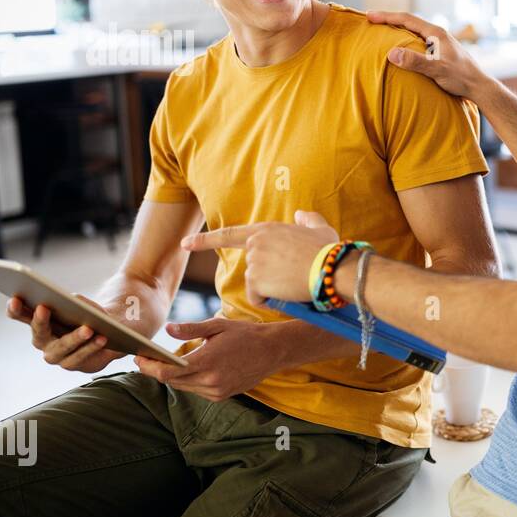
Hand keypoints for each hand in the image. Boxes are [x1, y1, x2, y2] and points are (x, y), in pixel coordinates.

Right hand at [7, 294, 124, 373]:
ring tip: (88, 329)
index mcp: (37, 321)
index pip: (19, 314)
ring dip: (75, 337)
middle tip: (43, 307)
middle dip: (40, 320)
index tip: (15, 298)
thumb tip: (72, 299)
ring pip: (62, 346)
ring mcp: (54, 354)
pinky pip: (80, 356)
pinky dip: (92, 347)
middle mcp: (41, 339)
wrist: (106, 336)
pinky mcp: (70, 364)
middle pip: (38, 332)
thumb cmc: (87, 316)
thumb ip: (74, 301)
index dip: (15, 308)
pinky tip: (101, 338)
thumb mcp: (82, 305)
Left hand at [134, 317, 290, 401]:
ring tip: (162, 363)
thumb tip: (167, 329)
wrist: (273, 351)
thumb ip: (190, 329)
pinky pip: (196, 390)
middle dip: (156, 370)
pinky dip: (188, 380)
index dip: (148, 366)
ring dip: (172, 376)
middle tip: (144, 358)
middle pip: (171, 380)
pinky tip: (187, 369)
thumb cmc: (245, 334)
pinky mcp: (221, 396)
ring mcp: (216, 391)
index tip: (138, 358)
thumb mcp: (217, 326)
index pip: (167, 371)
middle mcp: (210, 381)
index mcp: (206, 362)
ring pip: (183, 387)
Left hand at [183, 209, 337, 306]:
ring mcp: (254, 263)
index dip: (204, 240)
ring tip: (295, 282)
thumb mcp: (321, 229)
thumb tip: (300, 215)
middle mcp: (255, 243)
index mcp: (266, 229)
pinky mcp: (256, 281)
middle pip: (253, 268)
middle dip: (269, 277)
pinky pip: (259, 298)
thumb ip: (308, 219)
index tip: (184, 244)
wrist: (332, 269)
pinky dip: (271, 301)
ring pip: (257, 285)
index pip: (228, 234)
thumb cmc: (329, 250)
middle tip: (293, 276)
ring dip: (273, 289)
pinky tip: (288, 293)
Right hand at [365, 10, 488, 100]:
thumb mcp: (437, 70)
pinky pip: (418, 42)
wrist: (479, 86)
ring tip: (383, 32)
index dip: (387, 16)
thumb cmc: (461, 78)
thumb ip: (416, 61)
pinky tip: (402, 49)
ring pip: (414, 32)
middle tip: (372, 20)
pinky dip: (406, 41)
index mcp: (435, 33)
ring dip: (398, 30)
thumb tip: (392, 53)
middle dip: (390, 20)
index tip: (370, 15)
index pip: (407, 19)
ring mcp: (440, 43)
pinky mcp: (441, 53)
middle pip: (409, 22)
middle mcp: (437, 34)